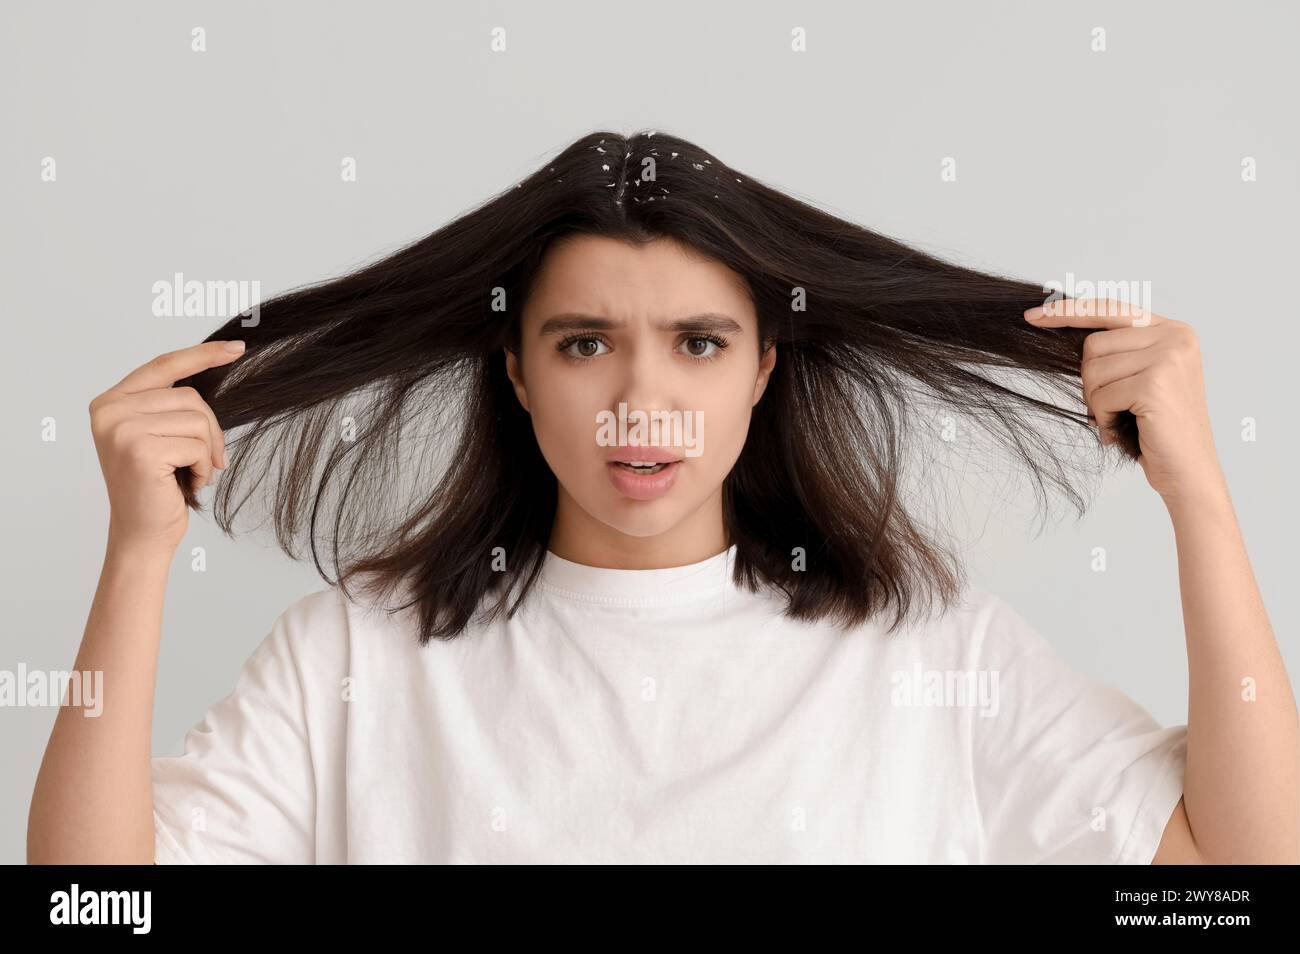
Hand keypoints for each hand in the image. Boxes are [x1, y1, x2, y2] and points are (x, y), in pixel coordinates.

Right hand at [89, 341, 244, 553]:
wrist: (142, 533)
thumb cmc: (158, 486)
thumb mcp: (160, 435)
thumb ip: (173, 404)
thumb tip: (220, 365)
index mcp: (111, 401)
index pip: (164, 365)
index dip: (203, 355)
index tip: (237, 348)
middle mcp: (109, 410)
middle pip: (189, 395)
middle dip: (211, 428)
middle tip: (208, 460)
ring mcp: (121, 429)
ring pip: (197, 419)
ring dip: (207, 450)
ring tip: (192, 473)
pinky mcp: (140, 450)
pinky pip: (198, 445)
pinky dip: (203, 467)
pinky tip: (188, 483)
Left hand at [1023, 298, 1224, 504]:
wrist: (1188, 469)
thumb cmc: (1156, 427)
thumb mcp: (1141, 377)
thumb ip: (1117, 351)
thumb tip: (1058, 328)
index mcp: (1173, 329)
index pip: (1110, 308)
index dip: (1069, 311)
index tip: (1032, 316)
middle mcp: (1175, 336)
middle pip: (1093, 344)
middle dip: (1090, 381)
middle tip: (1111, 406)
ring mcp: (1168, 357)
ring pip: (1093, 370)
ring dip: (1097, 401)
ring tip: (1121, 417)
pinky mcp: (1155, 383)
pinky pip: (1101, 395)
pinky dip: (1104, 417)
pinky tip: (1123, 428)